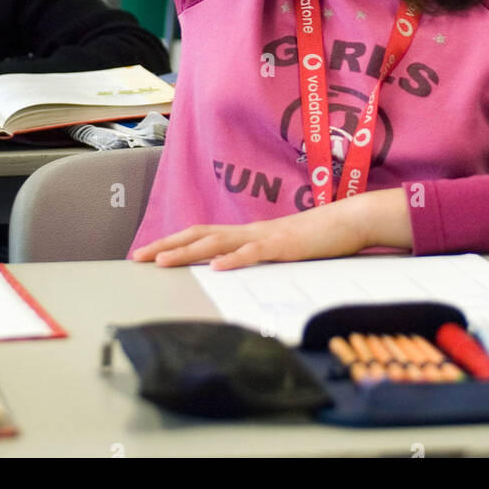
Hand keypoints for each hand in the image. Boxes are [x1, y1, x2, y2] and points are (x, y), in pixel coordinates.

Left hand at [132, 189, 411, 269]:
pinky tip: (217, 268)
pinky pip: (255, 253)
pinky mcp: (285, 245)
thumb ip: (258, 255)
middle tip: (138, 258)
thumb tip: (233, 267)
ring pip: (219, 242)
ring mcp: (266, 236)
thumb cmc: (318, 237)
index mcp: (248, 233)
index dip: (174, 243)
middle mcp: (250, 231)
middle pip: (200, 234)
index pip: (203, 235)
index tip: (148, 254)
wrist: (350, 220)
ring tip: (163, 262)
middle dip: (167, 246)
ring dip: (188, 252)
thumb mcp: (281, 250)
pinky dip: (234, 260)